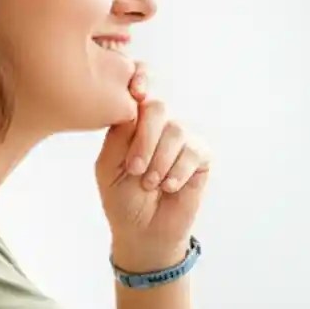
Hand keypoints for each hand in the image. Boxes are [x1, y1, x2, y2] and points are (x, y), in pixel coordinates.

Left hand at [96, 62, 211, 271]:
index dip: (141, 77)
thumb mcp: (109, 166)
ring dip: (160, 161)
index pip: (139, 85)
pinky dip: (178, 171)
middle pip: (157, 108)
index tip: (137, 90)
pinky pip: (193, 151)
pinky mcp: (200, 158)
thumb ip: (119, 134)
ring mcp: (181, 140)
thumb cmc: (121, 199)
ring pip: (176, 131)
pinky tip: (169, 186)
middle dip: (145, 139)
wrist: (143, 232)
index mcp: (132, 122)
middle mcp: (158, 126)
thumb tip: (136, 104)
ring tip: (150, 184)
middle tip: (135, 170)